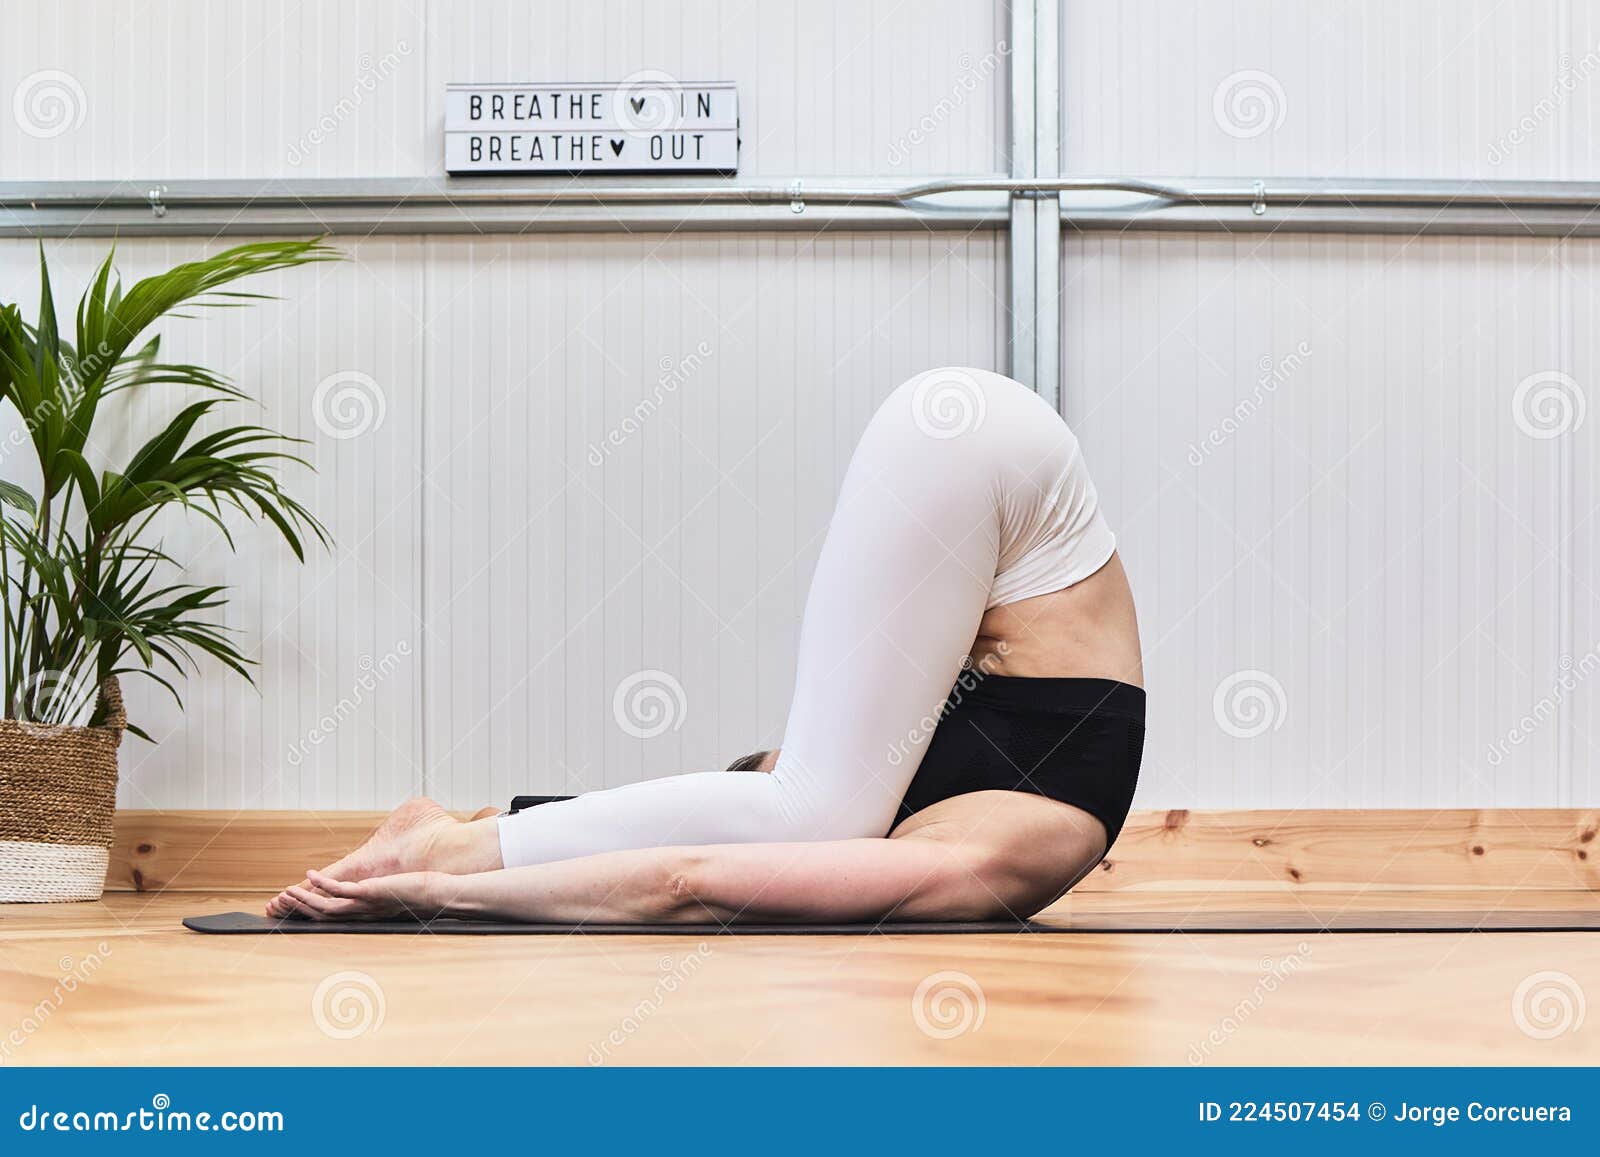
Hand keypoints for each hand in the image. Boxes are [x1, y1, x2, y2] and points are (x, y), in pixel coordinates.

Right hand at [268, 869, 443, 921]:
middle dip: (300, 909)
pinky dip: (323, 883)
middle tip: (279, 903)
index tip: (295, 908)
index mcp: (364, 915)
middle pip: (322, 916)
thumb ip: (382, 893)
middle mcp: (362, 913)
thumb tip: (375, 887)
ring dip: (304, 900)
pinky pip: (341, 891)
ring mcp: (365, 905)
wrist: (439, 895)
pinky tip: (310, 875)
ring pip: (326, 907)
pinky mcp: (371, 893)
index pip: (333, 918)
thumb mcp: (395, 894)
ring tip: (286, 893)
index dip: (311, 914)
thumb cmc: (421, 895)